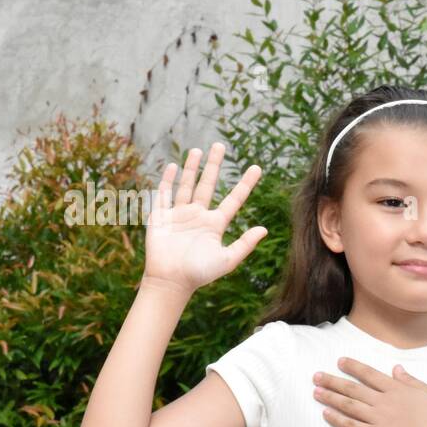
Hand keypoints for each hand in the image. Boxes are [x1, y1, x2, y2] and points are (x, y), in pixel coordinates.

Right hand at [142, 143, 265, 293]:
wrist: (171, 281)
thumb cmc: (200, 273)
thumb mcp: (227, 259)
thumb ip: (245, 244)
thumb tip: (264, 229)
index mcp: (215, 224)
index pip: (234, 199)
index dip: (245, 184)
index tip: (257, 168)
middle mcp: (199, 216)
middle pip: (208, 184)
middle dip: (214, 165)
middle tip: (220, 145)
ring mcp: (179, 215)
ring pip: (187, 185)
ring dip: (192, 168)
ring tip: (198, 150)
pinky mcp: (161, 217)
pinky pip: (164, 195)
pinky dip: (168, 181)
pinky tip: (173, 167)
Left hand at [313, 358, 426, 426]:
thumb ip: (411, 380)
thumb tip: (396, 368)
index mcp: (396, 389)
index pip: (369, 374)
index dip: (353, 367)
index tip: (340, 361)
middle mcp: (382, 401)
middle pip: (353, 388)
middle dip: (333, 381)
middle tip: (317, 376)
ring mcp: (376, 418)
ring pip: (348, 405)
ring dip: (330, 397)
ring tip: (315, 392)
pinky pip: (350, 426)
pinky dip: (336, 419)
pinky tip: (325, 413)